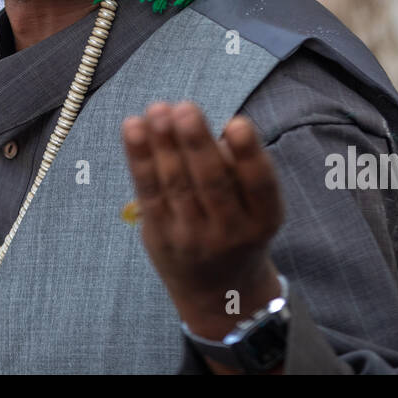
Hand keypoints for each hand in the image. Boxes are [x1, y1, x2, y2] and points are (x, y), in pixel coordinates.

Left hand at [122, 101, 283, 346]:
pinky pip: (148, 192)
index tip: (236, 122)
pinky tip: (133, 128)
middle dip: (196, 144)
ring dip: (164, 144)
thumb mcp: (254, 204)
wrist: (217, 289)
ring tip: (157, 109)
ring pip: (176, 185)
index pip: (259, 185)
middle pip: (212, 183)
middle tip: (184, 108)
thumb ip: (237, 166)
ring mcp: (192, 237)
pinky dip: (139, 158)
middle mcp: (231, 232)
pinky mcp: (160, 236)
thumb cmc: (237, 223)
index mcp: (264, 218)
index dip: (249, 154)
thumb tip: (208, 127)